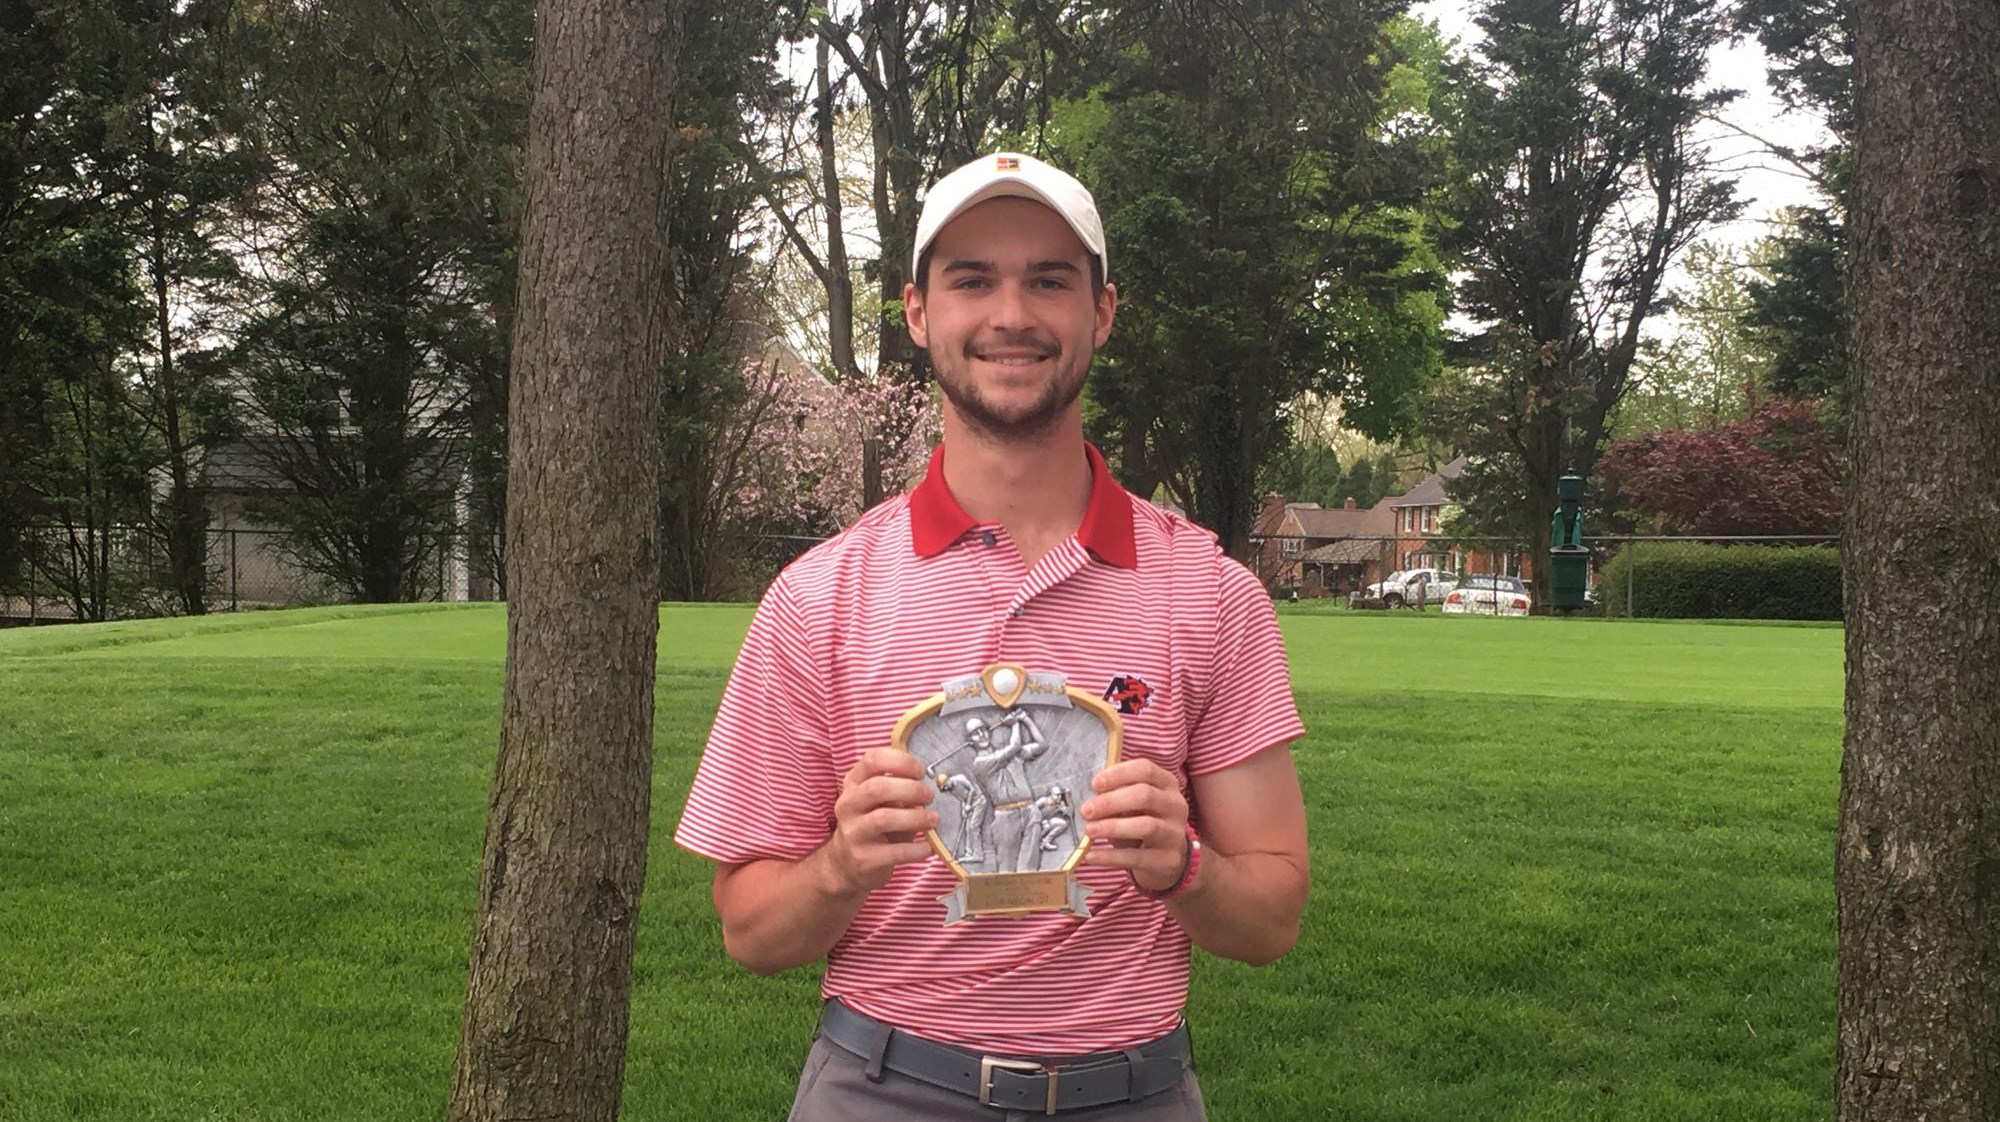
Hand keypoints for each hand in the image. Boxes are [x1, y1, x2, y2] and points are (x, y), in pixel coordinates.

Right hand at [823, 748, 937, 895]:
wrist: (847, 864)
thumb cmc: (874, 824)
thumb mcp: (882, 800)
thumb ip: (900, 787)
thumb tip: (933, 783)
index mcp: (854, 782)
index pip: (872, 760)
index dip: (901, 761)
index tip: (921, 771)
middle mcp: (848, 804)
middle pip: (877, 788)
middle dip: (910, 789)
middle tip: (929, 796)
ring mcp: (852, 832)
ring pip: (883, 818)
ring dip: (915, 817)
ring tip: (933, 820)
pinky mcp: (862, 859)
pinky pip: (894, 852)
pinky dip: (916, 848)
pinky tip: (928, 847)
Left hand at [1078, 759, 1190, 892]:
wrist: (1166, 859)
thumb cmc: (1142, 821)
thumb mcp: (1133, 803)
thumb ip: (1116, 793)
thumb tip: (1086, 793)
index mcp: (1167, 784)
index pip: (1145, 769)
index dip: (1118, 774)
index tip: (1095, 784)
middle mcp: (1176, 805)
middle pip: (1145, 795)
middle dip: (1111, 802)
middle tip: (1086, 810)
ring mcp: (1175, 833)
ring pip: (1146, 826)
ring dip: (1112, 827)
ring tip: (1089, 830)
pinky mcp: (1169, 860)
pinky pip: (1137, 857)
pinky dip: (1110, 856)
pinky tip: (1091, 855)